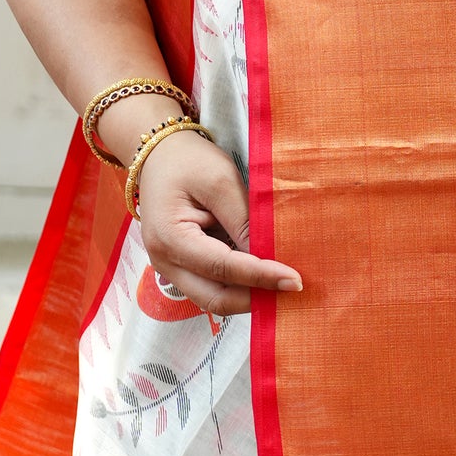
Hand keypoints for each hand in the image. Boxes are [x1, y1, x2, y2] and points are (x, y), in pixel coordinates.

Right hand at [133, 127, 299, 317]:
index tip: (294, 281)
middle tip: (292, 290)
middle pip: (215, 298)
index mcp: (170, 238)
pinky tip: (264, 277)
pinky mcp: (183, 268)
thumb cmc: (189, 162)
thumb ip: (244, 221)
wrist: (161, 156)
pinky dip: (240, 286)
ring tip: (282, 285)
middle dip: (255, 298)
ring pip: (215, 299)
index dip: (260, 276)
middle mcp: (165, 262)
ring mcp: (172, 269)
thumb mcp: (221, 182)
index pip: (222, 268)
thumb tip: (270, 257)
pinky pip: (213, 287)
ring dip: (249, 296)